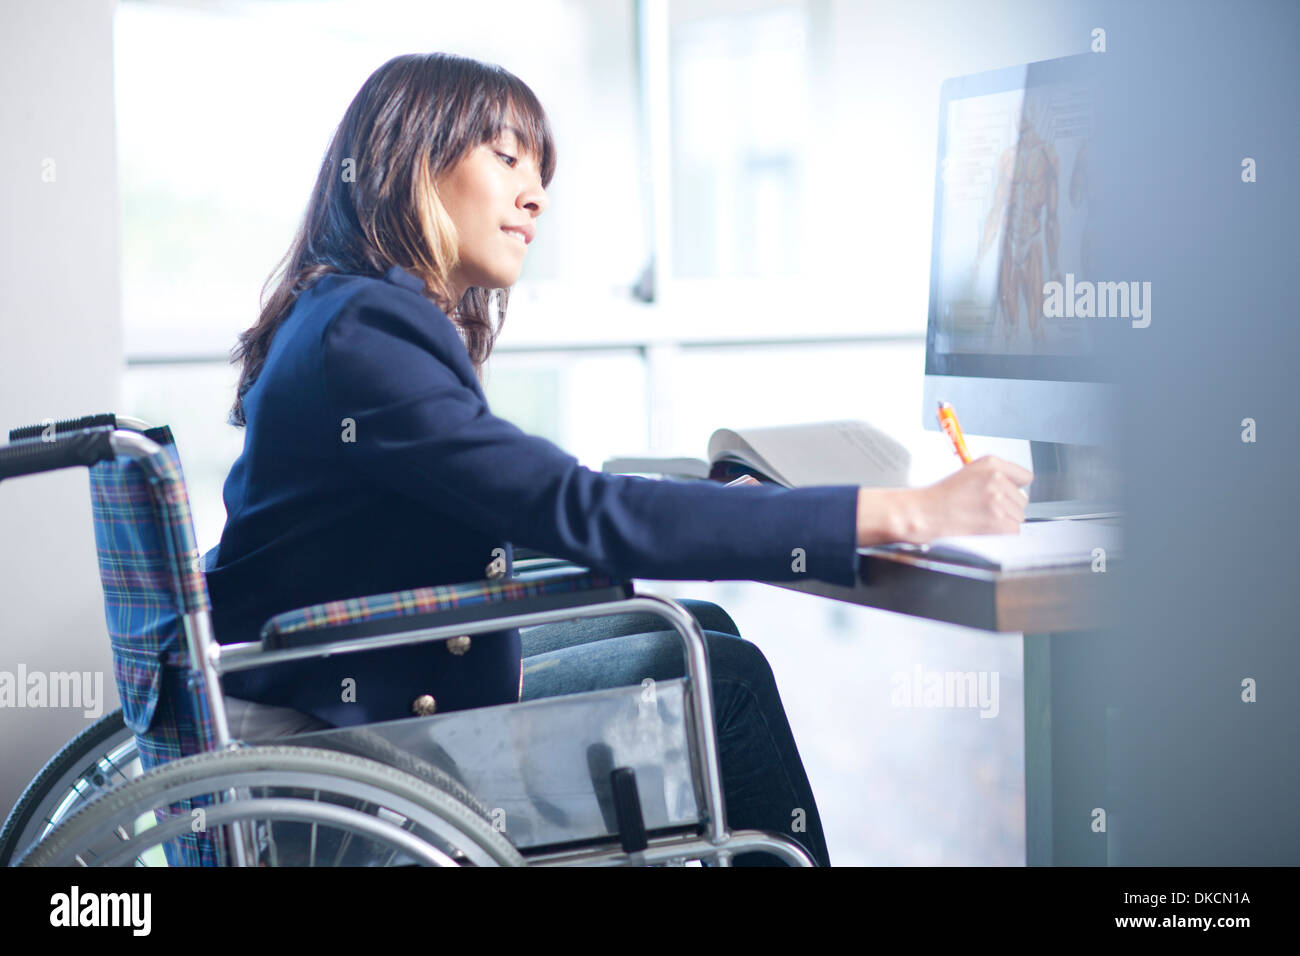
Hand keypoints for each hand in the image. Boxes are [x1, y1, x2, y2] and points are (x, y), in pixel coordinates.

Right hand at [856, 455, 1032, 546]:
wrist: (924, 513)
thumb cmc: (942, 496)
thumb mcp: (969, 472)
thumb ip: (996, 475)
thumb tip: (1018, 491)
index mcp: (991, 463)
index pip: (1025, 477)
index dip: (1013, 488)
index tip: (1002, 494)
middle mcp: (997, 478)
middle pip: (1022, 500)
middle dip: (1007, 507)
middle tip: (982, 509)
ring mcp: (998, 500)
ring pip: (1018, 516)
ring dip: (1003, 521)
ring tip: (980, 518)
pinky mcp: (998, 521)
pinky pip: (1014, 530)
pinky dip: (1001, 534)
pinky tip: (983, 528)